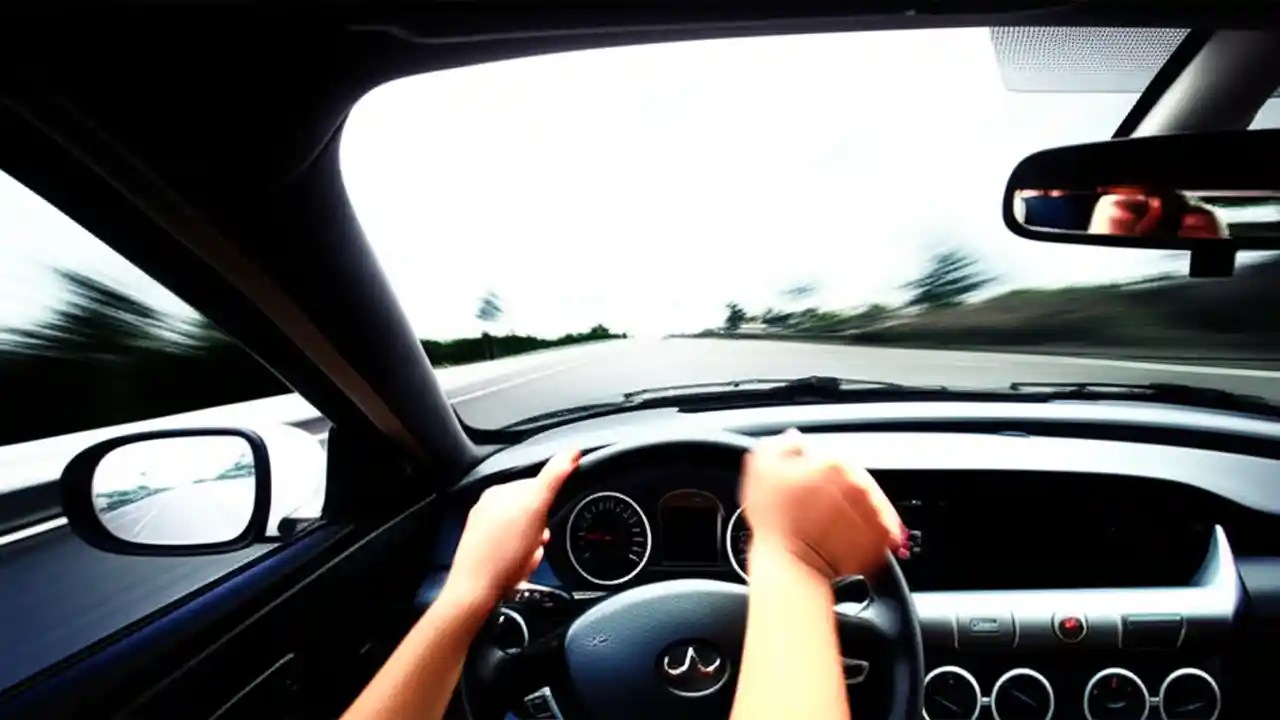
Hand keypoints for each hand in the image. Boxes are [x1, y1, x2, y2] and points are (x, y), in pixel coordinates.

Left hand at [444, 449, 579, 606]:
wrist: (476, 591)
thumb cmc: (504, 553)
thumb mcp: (535, 508)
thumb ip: (554, 477)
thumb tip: (572, 451)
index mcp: (499, 492)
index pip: (537, 487)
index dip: (548, 506)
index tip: (546, 521)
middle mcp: (488, 507)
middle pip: (532, 513)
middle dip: (540, 530)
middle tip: (536, 543)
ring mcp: (484, 530)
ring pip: (525, 534)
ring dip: (532, 546)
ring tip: (525, 559)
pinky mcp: (484, 551)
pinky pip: (514, 551)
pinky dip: (521, 559)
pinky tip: (517, 568)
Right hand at [740, 431, 903, 579]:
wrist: (791, 566)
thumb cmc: (773, 520)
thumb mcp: (760, 466)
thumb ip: (781, 444)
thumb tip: (795, 439)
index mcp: (835, 462)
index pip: (830, 459)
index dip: (815, 473)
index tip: (804, 487)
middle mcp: (861, 484)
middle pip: (851, 480)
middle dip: (836, 492)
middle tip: (814, 511)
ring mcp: (875, 512)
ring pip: (866, 503)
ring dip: (852, 510)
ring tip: (829, 528)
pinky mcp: (882, 539)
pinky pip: (877, 529)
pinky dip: (865, 532)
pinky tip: (845, 539)